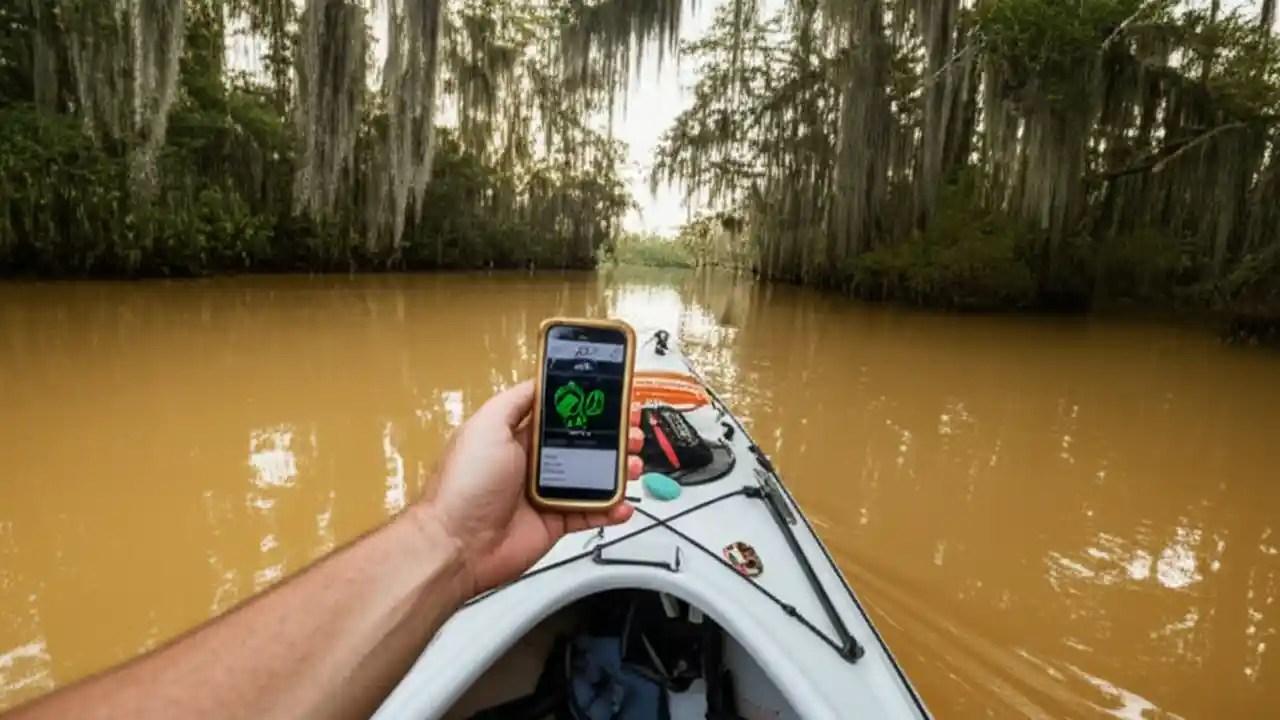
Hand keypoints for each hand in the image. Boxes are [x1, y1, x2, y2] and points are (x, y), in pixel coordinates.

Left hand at [426, 380, 642, 597]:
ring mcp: (546, 493)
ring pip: (594, 478)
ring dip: (619, 471)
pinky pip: (591, 513)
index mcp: (518, 436)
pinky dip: (611, 509)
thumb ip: (516, 401)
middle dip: (613, 437)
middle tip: (632, 432)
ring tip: (634, 465)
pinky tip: (623, 503)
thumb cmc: (464, 486)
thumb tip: (539, 379)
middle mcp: (534, 463)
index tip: (614, 400)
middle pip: (584, 444)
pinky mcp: (555, 522)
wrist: (458, 544)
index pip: (561, 414)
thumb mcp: (487, 425)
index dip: (588, 407)